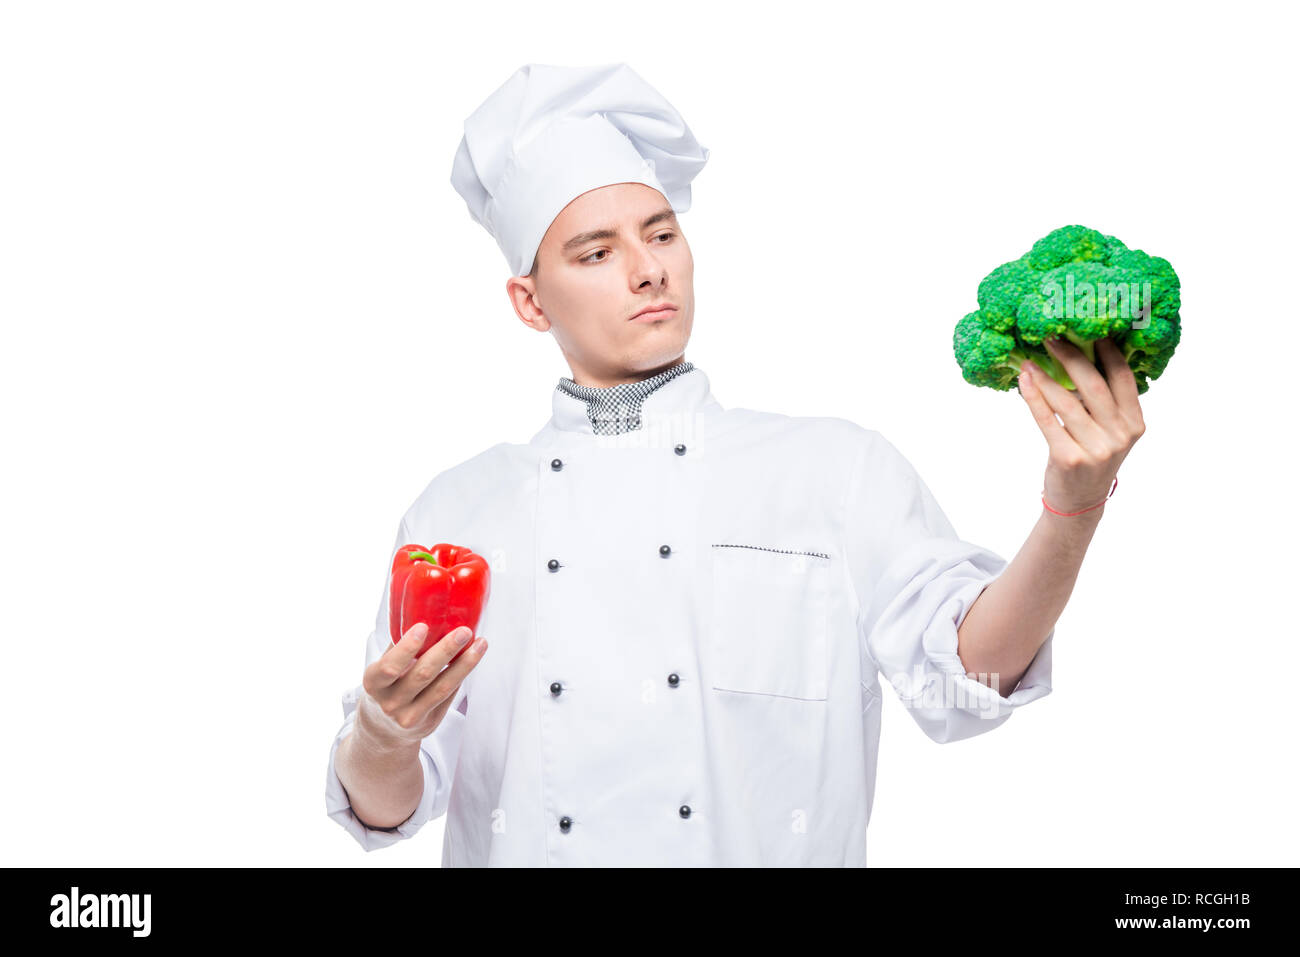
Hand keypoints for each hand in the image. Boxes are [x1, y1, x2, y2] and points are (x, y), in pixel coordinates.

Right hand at [356, 622, 486, 746]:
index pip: (389, 666)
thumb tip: (423, 613)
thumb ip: (398, 647)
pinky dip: (461, 674)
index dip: (407, 647)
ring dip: (464, 663)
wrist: (383, 729)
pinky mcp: (430, 722)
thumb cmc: (386, 686)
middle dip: (445, 650)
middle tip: (463, 631)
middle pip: (423, 675)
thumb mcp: (382, 668)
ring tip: (480, 644)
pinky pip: (449, 696)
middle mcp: (391, 703)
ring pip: (442, 687)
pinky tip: (472, 657)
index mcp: (374, 684)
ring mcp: (410, 716)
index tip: (424, 626)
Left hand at [1018, 336, 1144, 513]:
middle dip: (1071, 356)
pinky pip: (1048, 420)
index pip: (1123, 378)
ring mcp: (1095, 448)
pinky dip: (1034, 397)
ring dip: (1044, 377)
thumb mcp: (1109, 432)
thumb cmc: (1092, 457)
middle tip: (1051, 336)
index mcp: (1134, 423)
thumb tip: (1076, 355)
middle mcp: (1119, 435)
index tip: (1090, 328)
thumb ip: (1103, 402)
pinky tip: (1024, 381)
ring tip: (1028, 359)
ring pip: (1066, 401)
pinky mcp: (1068, 458)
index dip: (1107, 351)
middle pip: (1094, 384)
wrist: (1079, 502)